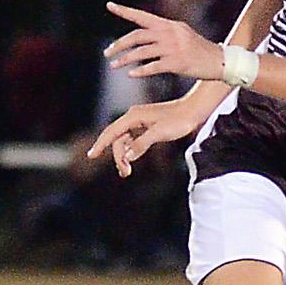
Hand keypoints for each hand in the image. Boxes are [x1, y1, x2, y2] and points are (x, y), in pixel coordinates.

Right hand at [87, 99, 205, 177]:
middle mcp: (133, 117)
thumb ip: (141, 144)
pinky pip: (133, 139)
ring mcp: (140, 121)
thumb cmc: (179, 120)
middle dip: (118, 156)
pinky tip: (133, 159)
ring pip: (125, 140)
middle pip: (117, 139)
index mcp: (133, 116)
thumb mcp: (160, 133)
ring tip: (127, 171)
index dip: (100, 145)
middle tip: (125, 173)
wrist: (194, 111)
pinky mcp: (147, 126)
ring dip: (125, 155)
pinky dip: (132, 150)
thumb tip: (127, 156)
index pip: (111, 132)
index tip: (91, 156)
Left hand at [104, 1, 223, 80]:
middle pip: (137, 35)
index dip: (125, 11)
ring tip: (114, 66)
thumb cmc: (200, 50)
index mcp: (170, 25)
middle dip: (119, 44)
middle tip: (107, 53)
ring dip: (125, 59)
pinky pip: (153, 66)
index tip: (110, 5)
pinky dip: (140, 71)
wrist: (221, 61)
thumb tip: (144, 37)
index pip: (143, 16)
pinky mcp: (177, 63)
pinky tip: (131, 74)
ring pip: (142, 52)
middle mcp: (170, 33)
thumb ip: (165, 33)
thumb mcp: (183, 34)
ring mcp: (174, 48)